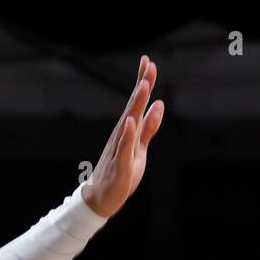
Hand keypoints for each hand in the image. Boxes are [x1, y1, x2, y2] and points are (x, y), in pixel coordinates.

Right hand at [82, 56, 163, 217]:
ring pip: (128, 124)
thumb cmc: (120, 172)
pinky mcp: (119, 166)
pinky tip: (130, 121)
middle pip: (133, 107)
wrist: (100, 199)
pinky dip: (127, 135)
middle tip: (149, 64)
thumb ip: (149, 127)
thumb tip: (159, 103)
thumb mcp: (140, 149)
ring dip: (135, 104)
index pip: (137, 103)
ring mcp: (118, 149)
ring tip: (143, 85)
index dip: (143, 82)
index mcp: (128, 131)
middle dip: (142, 86)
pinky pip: (123, 148)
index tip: (148, 61)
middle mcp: (121, 135)